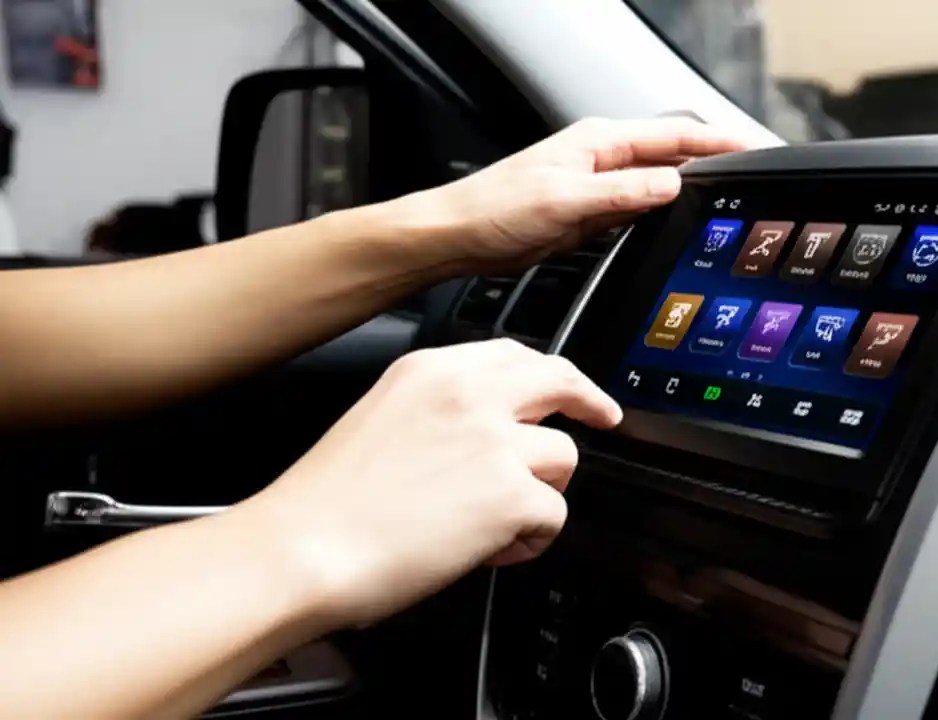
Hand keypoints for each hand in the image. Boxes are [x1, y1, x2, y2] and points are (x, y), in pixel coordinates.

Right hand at [238, 339, 621, 627]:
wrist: (304, 548)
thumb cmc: (326, 505)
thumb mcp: (381, 419)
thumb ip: (440, 412)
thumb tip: (486, 431)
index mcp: (432, 370)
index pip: (513, 355)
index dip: (550, 375)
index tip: (567, 388)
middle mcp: (469, 394)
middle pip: (560, 379)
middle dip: (589, 400)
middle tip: (604, 418)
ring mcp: (496, 439)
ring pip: (564, 456)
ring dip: (541, 491)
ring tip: (496, 522)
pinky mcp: (512, 491)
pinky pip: (554, 515)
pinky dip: (531, 540)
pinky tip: (491, 550)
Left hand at [383, 117, 752, 271]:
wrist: (456, 236)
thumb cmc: (494, 209)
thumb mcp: (566, 200)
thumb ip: (622, 193)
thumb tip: (671, 185)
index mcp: (598, 141)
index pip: (671, 135)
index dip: (714, 142)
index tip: (748, 150)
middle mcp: (600, 158)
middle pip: (669, 154)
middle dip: (709, 162)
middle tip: (746, 176)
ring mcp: (595, 185)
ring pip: (655, 182)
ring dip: (687, 189)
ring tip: (722, 201)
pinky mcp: (587, 212)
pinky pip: (635, 208)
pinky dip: (660, 213)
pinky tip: (674, 224)